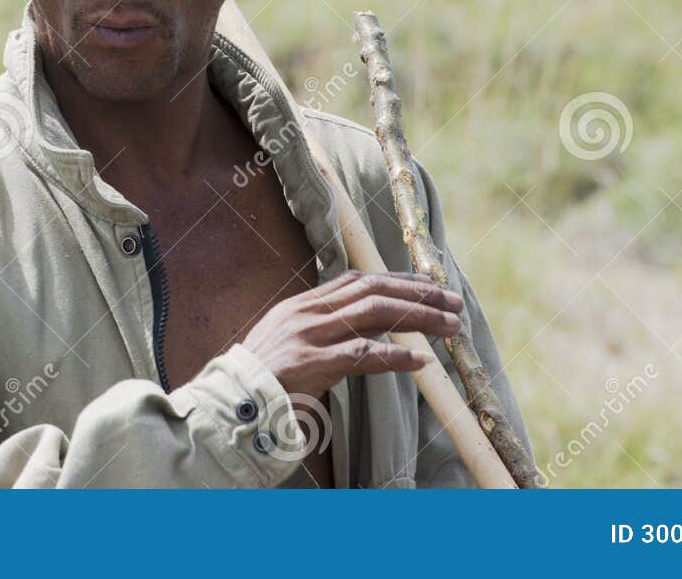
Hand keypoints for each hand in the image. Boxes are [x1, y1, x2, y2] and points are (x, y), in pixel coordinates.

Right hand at [239, 270, 462, 397]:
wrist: (229, 401)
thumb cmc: (260, 380)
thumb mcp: (288, 342)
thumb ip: (319, 331)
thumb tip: (360, 330)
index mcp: (302, 305)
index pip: (357, 279)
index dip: (397, 279)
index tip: (427, 284)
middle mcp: (307, 313)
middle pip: (372, 289)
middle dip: (417, 292)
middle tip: (452, 300)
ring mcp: (309, 336)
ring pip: (373, 313)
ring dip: (418, 317)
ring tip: (450, 326)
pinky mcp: (312, 364)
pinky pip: (361, 354)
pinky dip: (395, 355)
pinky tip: (420, 360)